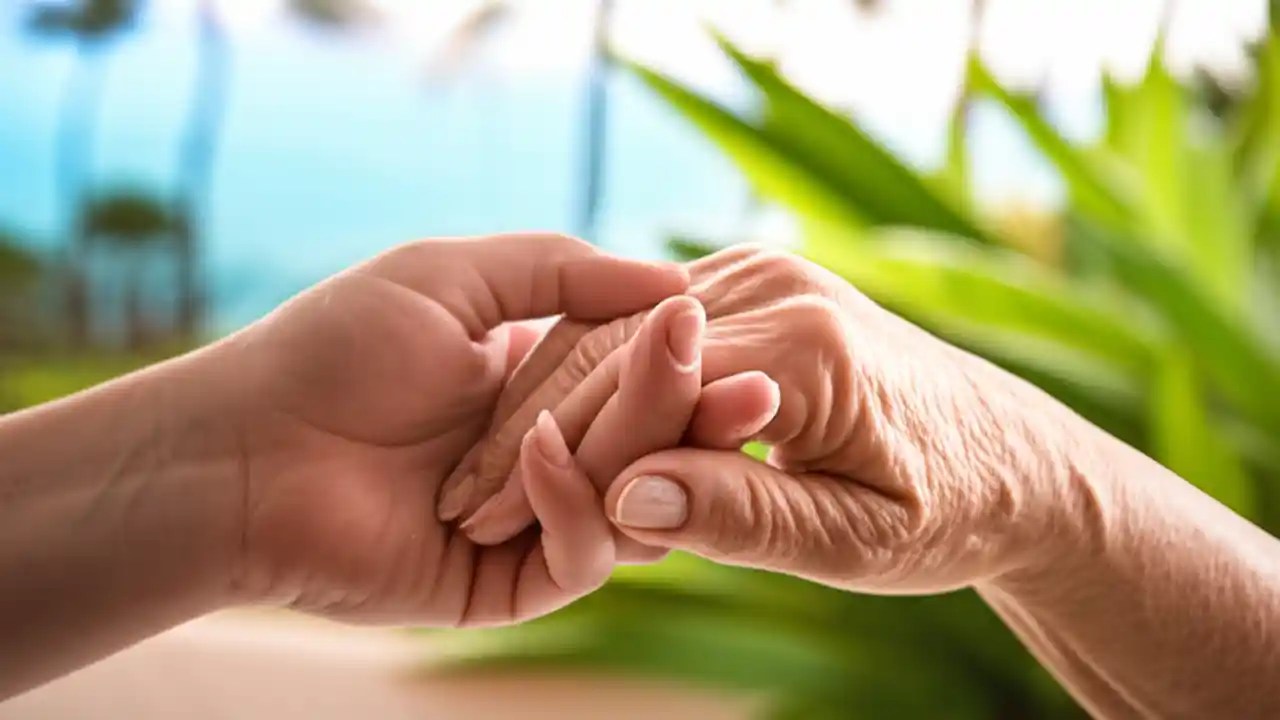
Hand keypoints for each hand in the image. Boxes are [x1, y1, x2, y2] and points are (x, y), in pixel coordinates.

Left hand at [209, 233, 713, 623]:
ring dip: (649, 446)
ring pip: (636, 499)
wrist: (242, 450)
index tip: (737, 330)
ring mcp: (531, 523)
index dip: (688, 362)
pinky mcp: (508, 586)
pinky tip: (542, 448)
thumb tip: (674, 278)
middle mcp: (547, 458)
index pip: (640, 380)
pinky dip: (576, 500)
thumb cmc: (333, 351)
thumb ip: (563, 270)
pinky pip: (583, 553)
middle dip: (696, 407)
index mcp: (540, 388)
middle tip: (754, 379)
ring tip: (665, 386)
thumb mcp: (455, 276)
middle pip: (654, 443)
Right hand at [444, 245, 1092, 592]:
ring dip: (546, 402)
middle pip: (612, 352)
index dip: (560, 465)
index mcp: (803, 344)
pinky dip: (588, 378)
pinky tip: (546, 435)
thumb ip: (744, 518)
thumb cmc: (947, 511)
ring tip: (481, 477)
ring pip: (613, 331)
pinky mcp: (753, 286)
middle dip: (531, 432)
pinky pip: (642, 327)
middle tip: (459, 507)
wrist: (1013, 459)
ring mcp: (761, 274)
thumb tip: (623, 499)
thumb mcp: (858, 540)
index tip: (486, 525)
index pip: (643, 397)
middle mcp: (775, 285)